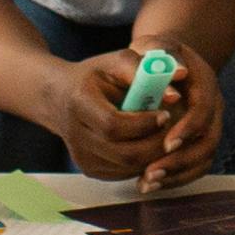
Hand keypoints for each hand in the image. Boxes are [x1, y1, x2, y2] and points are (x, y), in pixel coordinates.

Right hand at [60, 39, 222, 189]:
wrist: (59, 97)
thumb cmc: (94, 76)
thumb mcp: (116, 62)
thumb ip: (144, 72)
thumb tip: (174, 95)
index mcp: (80, 104)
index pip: (114, 125)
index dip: (144, 124)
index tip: (165, 114)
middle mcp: (76, 136)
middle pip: (124, 153)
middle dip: (156, 144)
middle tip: (175, 129)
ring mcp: (81, 157)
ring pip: (127, 167)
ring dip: (153, 155)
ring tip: (165, 135)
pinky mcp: (89, 169)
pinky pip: (124, 172)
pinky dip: (143, 162)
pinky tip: (150, 143)